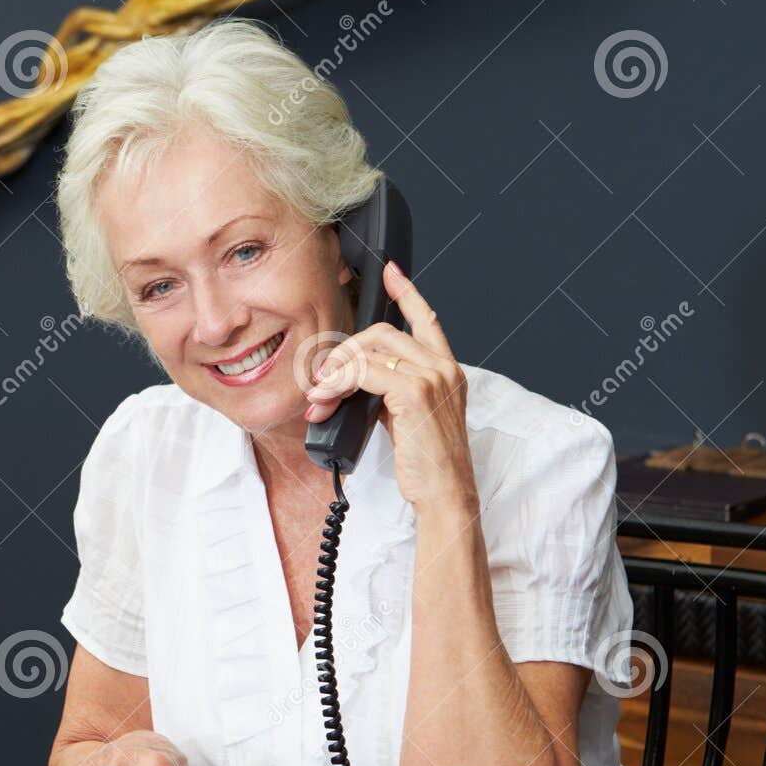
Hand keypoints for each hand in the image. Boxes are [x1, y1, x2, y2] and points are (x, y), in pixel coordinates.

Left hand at [305, 261, 477, 512]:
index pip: (428, 319)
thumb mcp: (410, 419)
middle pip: (383, 333)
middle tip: (322, 379)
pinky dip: (338, 383)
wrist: (444, 492)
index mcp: (447, 370)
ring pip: (369, 351)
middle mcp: (443, 368)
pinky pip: (365, 373)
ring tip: (319, 396)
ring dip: (334, 372)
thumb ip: (389, 392)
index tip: (390, 272)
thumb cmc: (428, 464)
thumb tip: (352, 383)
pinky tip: (326, 399)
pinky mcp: (415, 393)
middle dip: (344, 352)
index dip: (407, 293)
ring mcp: (432, 378)